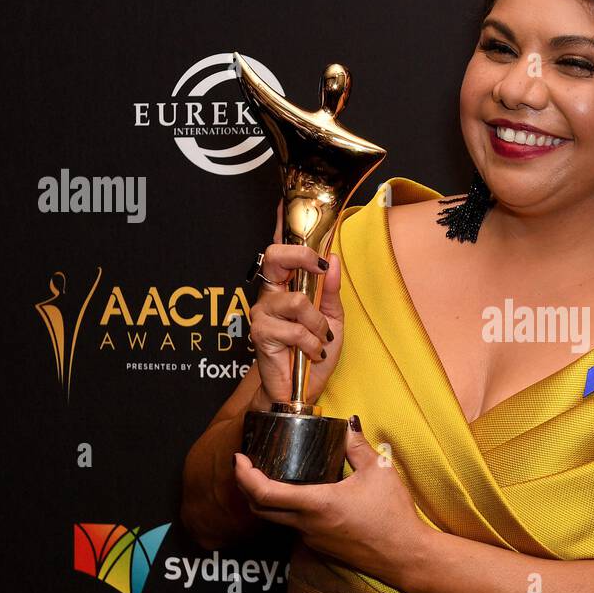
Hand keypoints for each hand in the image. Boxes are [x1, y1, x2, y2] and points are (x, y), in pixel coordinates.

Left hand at [231, 417, 426, 581]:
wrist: (405, 555)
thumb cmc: (393, 515)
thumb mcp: (379, 472)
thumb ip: (358, 446)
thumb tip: (348, 424)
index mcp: (317, 504)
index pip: (264, 493)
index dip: (244, 475)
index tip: (239, 458)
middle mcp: (307, 524)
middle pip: (259, 509)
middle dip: (246, 486)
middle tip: (247, 464)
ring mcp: (312, 538)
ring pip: (273, 519)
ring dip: (264, 499)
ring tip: (269, 475)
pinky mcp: (319, 545)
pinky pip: (293, 526)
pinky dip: (285, 509)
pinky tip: (300, 494)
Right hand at [250, 199, 343, 406]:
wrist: (301, 391)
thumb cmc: (314, 352)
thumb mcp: (333, 319)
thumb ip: (331, 291)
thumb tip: (334, 259)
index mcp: (287, 285)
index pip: (281, 248)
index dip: (281, 223)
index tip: (287, 201)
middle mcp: (271, 293)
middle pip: (275, 255)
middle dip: (302, 257)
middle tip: (321, 269)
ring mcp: (262, 312)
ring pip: (297, 300)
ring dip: (317, 324)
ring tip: (319, 341)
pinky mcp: (259, 334)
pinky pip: (294, 329)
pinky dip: (311, 343)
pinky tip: (311, 353)